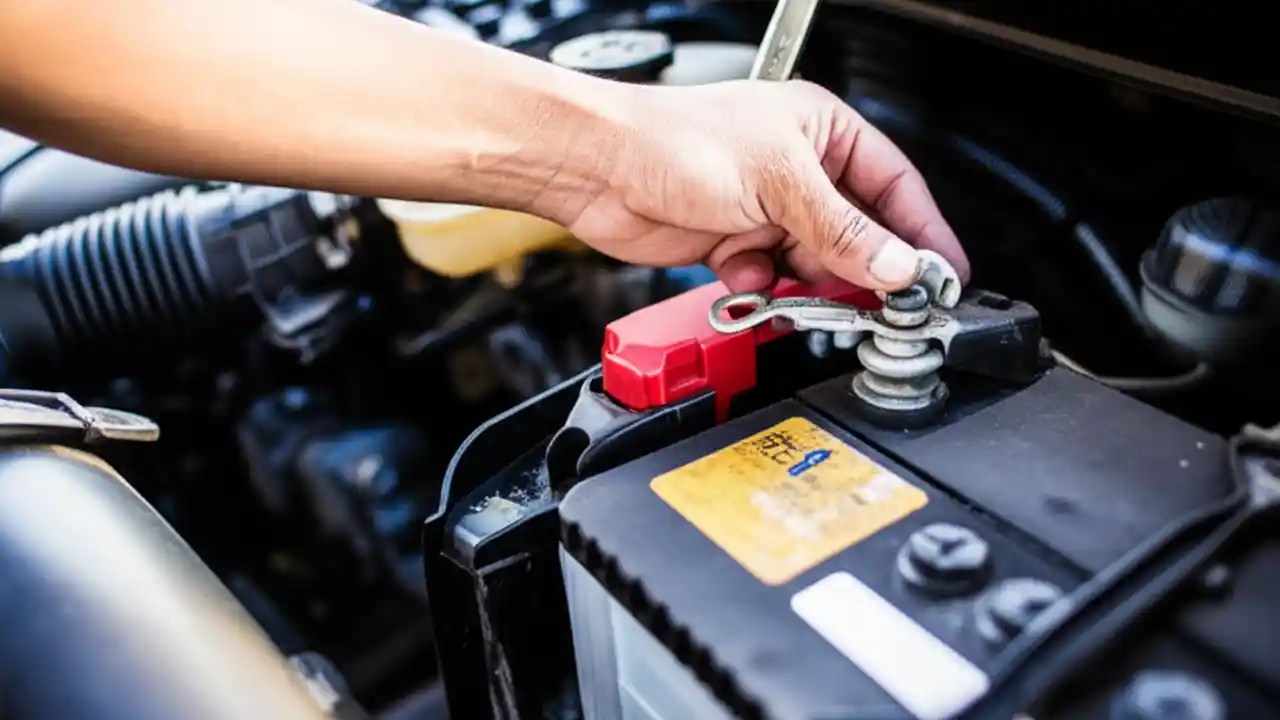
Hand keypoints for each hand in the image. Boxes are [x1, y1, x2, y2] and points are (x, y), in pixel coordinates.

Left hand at [544, 79, 967, 292]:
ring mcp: (765, 208)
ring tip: (804, 295)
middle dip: (863, 269)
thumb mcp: (778, 181)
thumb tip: (895, 264)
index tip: (941, 277)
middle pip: (856, 233)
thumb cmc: (674, 140)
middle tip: (882, 306)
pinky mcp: (732, 242)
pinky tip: (744, 275)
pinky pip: (770, 279)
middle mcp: (798, 169)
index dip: (921, 233)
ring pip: (813, 263)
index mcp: (822, 132)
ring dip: (808, 283)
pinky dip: (762, 287)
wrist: (598, 169)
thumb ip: (841, 231)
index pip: (894, 187)